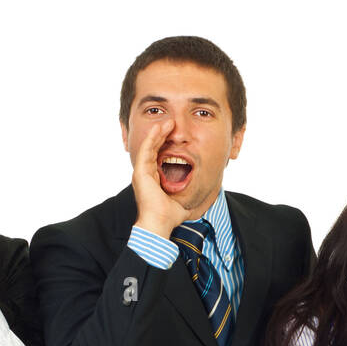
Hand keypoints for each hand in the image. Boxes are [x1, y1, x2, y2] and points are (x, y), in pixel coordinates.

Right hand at [132, 119, 188, 237]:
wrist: (160, 223)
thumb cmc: (170, 216)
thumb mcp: (183, 201)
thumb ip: (190, 197)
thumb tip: (206, 197)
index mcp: (154, 179)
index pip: (159, 156)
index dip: (166, 144)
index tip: (175, 135)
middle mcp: (146, 174)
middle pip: (153, 149)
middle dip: (162, 135)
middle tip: (171, 124)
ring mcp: (142, 172)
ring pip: (149, 147)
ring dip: (158, 133)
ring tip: (167, 123)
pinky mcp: (140, 172)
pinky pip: (146, 150)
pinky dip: (152, 138)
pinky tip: (159, 128)